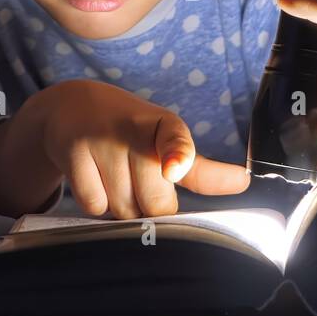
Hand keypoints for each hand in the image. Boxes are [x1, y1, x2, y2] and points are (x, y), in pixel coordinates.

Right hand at [0, 80, 250, 219]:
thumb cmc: (130, 130)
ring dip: (122, 207)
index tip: (173, 169)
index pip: (174, 139)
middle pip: (154, 201)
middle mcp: (132, 128)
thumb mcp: (166, 140)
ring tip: (114, 175)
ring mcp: (100, 139)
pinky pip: (94, 205)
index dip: (176, 154)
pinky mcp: (72, 152)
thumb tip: (244, 181)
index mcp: (165, 124)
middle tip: (141, 184)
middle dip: (151, 206)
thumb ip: (200, 170)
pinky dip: (96, 203)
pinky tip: (93, 177)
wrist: (71, 106)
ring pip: (122, 208)